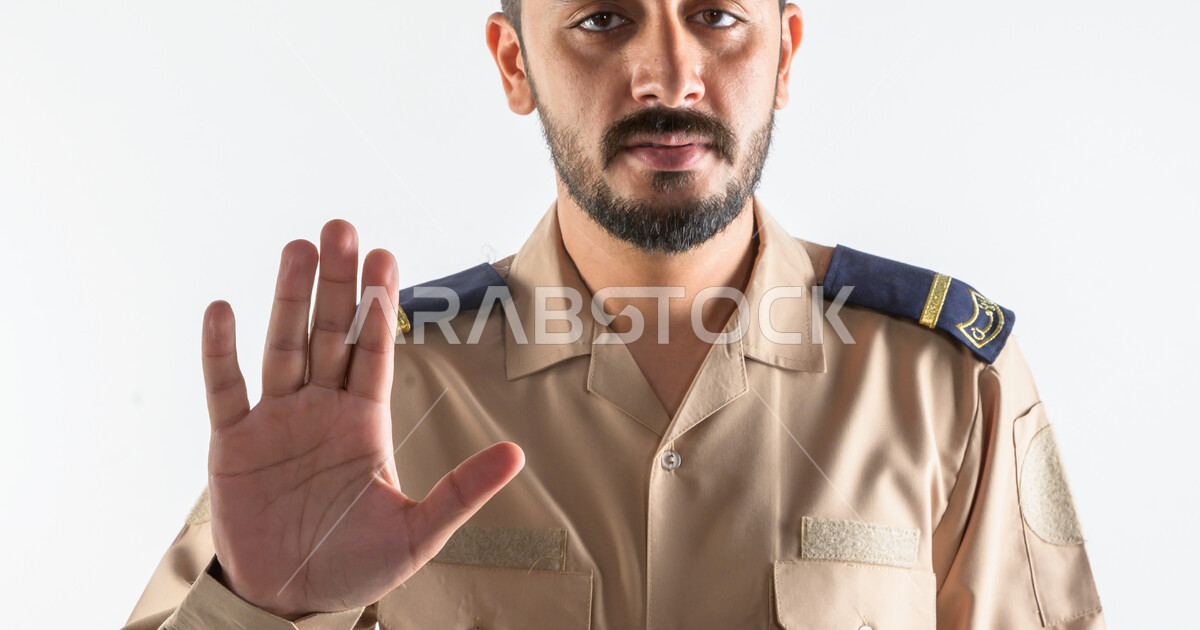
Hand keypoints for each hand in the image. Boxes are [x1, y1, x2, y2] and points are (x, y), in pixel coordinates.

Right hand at [200, 220, 523, 617]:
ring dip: (287, 299)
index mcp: (365, 420)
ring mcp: (276, 421)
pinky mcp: (234, 444)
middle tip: (342, 228)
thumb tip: (519, 455)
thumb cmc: (357, 567)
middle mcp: (321, 408)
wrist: (291, 600)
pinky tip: (224, 308)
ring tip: (297, 248)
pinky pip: (226, 390)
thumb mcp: (418, 532)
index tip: (385, 255)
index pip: (375, 349)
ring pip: (282, 347)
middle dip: (336, 283)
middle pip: (329, 333)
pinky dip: (221, 353)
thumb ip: (463, 490)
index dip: (379, 304)